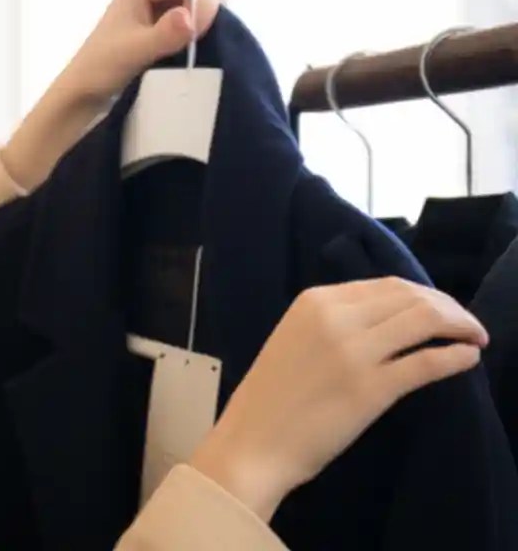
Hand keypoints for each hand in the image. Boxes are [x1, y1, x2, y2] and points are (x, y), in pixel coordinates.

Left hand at [64, 0, 221, 100]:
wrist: (90, 84)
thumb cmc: (103, 64)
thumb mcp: (134, 51)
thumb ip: (163, 34)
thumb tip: (189, 17)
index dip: (200, 1)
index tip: (195, 33)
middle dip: (203, 12)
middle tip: (193, 41)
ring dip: (203, 23)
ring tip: (188, 46)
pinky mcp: (173, 11)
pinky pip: (201, 13)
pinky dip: (201, 29)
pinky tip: (190, 45)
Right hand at [190, 277, 487, 520]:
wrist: (252, 442)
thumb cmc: (271, 397)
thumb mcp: (295, 339)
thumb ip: (332, 322)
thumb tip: (388, 317)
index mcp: (313, 301)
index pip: (386, 284)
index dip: (424, 295)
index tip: (440, 311)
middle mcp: (335, 318)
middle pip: (411, 296)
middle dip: (449, 307)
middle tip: (466, 326)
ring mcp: (354, 352)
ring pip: (425, 320)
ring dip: (461, 325)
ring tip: (475, 338)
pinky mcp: (372, 389)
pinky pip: (428, 362)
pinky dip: (456, 357)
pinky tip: (468, 359)